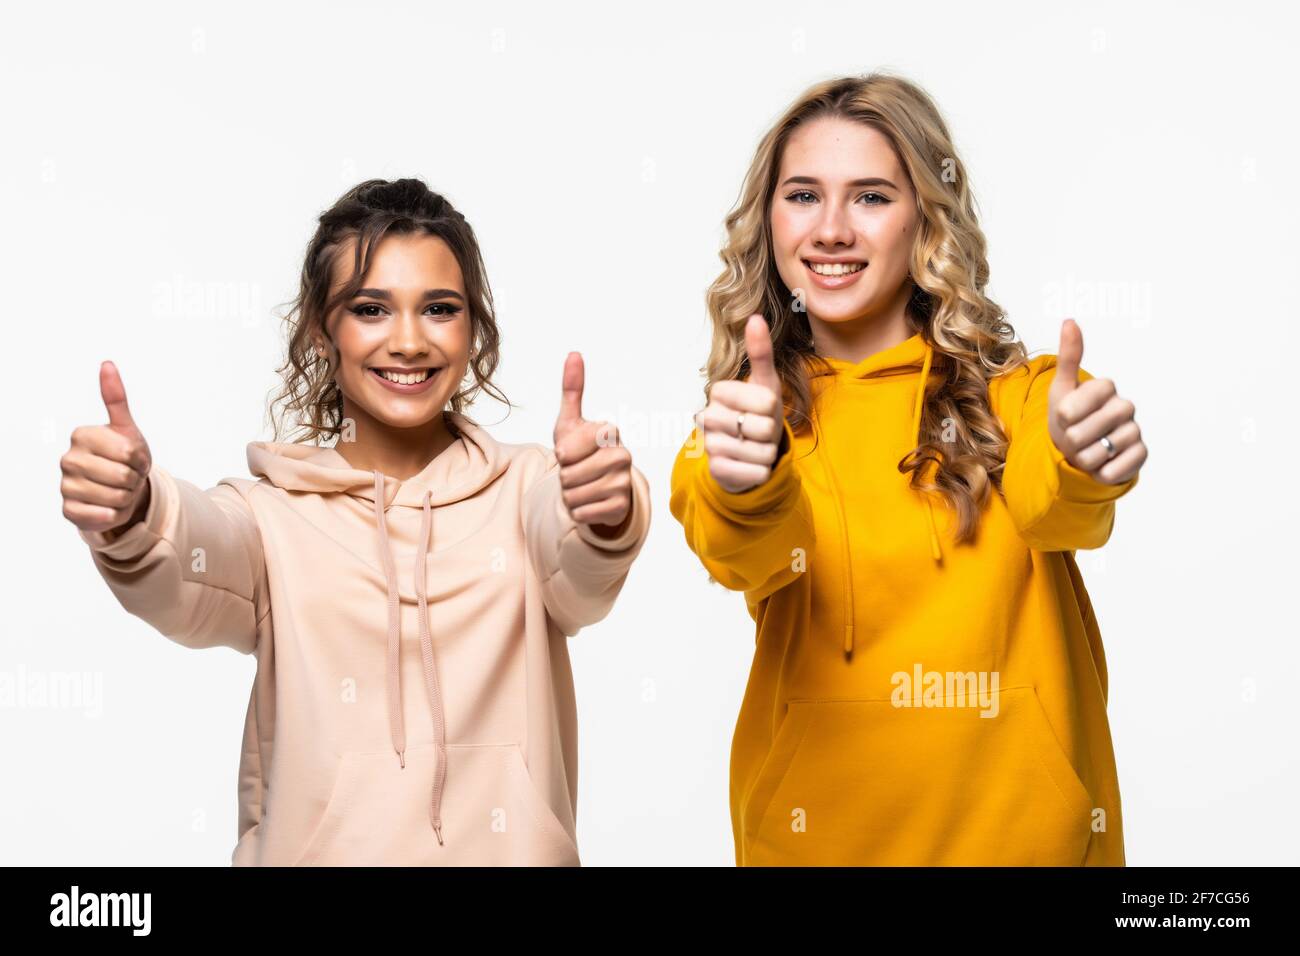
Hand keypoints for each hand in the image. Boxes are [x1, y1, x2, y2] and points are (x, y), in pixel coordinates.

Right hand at [61, 361, 153, 535]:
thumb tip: (107, 363)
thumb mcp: (126, 428)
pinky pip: (105, 515)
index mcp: (82, 435)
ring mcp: (66, 485)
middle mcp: (68, 458)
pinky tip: (109, 506)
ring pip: (116, 497)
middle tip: (128, 476)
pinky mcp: (69, 510)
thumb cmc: (125, 456)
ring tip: (120, 490)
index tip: (134, 457)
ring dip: (127, 497)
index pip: (129, 452)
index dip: (141, 459)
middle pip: (123, 476)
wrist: (120, 489)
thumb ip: (116, 398)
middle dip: (135, 479)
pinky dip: (116, 513)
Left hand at [553, 351, 633, 536]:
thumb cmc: (581, 451)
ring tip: (582, 486)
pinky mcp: (621, 507)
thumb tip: (574, 353)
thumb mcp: (570, 422)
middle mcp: (623, 455)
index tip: (569, 452)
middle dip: (564, 477)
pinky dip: (579, 512)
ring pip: (574, 495)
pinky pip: (583, 513)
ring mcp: (625, 482)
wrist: (599, 486)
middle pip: (569, 474)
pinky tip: (590, 502)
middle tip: (577, 472)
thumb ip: (571, 390)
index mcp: (609, 431)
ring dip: (570, 495)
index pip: (566, 450)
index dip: (561, 455)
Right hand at [698, 314, 785, 492]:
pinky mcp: (716, 470)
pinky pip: (757, 472)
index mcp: (720, 392)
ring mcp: (710, 445)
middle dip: (770, 432)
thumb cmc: (758, 414)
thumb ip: (761, 352)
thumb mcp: (766, 383)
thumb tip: (756, 317)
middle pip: (763, 428)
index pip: (766, 402)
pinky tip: (751, 464)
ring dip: (768, 452)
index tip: (762, 409)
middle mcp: (708, 417)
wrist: (746, 452)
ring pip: (761, 452)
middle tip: (759, 431)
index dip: (773, 409)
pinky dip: (762, 471)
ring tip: (755, 447)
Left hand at [1048, 319, 1146, 483]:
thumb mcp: (1061, 389)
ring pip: (1094, 454)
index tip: (1064, 417)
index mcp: (1105, 387)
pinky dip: (1099, 472)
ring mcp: (1135, 431)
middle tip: (1075, 437)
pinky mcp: (1141, 455)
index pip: (1069, 409)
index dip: (1061, 418)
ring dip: (1083, 458)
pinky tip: (1102, 462)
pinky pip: (1110, 471)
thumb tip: (1070, 321)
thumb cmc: (1069, 418)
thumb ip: (1068, 357)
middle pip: (1080, 434)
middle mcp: (1125, 406)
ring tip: (1087, 449)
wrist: (1084, 450)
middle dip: (1069, 441)